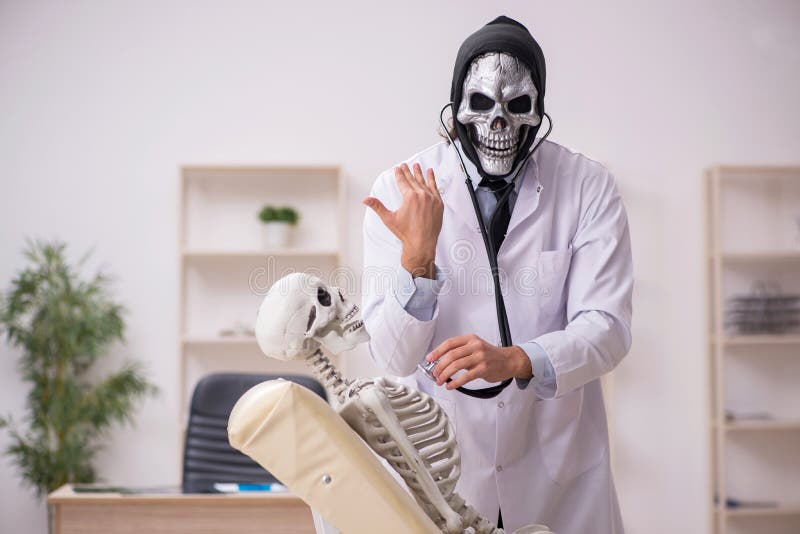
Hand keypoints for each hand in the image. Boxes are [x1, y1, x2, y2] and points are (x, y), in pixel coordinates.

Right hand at [363, 163, 442, 278]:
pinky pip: (435, 188)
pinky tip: (430, 173)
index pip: (403, 181)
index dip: (399, 174)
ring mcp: (432, 199)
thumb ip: (377, 206)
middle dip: (408, 171)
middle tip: (405, 165)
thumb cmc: (406, 233)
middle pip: (413, 180)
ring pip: (424, 182)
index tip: (397, 168)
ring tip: (417, 165)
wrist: (421, 243)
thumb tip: (366, 199)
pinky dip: (432, 180)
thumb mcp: (389, 218)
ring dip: (420, 173)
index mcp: (410, 197)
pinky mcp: (439, 204)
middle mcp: (422, 195)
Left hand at [425, 334, 532, 388]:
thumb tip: (442, 362)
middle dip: (439, 366)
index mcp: (470, 339)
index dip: (437, 351)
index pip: (449, 343)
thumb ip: (461, 352)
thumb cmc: (490, 355)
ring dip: (445, 374)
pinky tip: (450, 386)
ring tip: (440, 381)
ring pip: (456, 365)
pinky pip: (466, 377)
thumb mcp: (475, 347)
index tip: (429, 359)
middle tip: (434, 374)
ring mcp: (480, 357)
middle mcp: (475, 346)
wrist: (509, 360)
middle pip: (451, 355)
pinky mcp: (484, 369)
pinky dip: (455, 382)